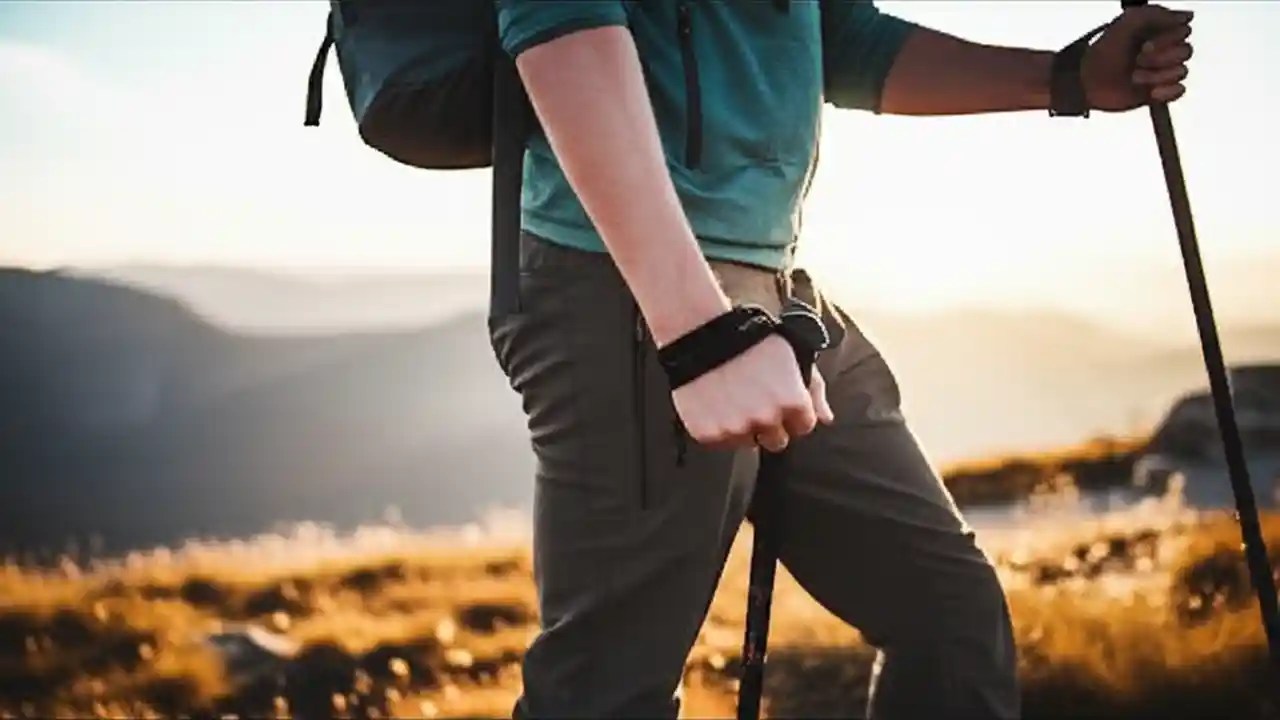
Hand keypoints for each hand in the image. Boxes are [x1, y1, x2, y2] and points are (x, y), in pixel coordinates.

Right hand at [671, 334, 834, 452]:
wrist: (700, 332)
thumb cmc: (749, 339)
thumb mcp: (792, 355)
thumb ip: (814, 390)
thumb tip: (827, 419)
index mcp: (793, 402)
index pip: (803, 427)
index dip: (793, 413)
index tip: (778, 399)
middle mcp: (767, 419)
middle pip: (777, 441)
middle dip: (770, 425)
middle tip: (753, 399)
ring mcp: (737, 429)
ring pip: (747, 442)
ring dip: (743, 427)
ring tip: (732, 397)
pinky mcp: (709, 434)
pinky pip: (720, 442)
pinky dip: (718, 428)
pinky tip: (715, 403)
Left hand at [1083, 5, 1193, 111]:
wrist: (1087, 81)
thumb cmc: (1104, 51)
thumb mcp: (1127, 23)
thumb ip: (1156, 14)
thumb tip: (1187, 16)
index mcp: (1159, 32)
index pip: (1184, 31)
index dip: (1168, 38)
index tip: (1145, 43)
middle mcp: (1164, 51)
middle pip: (1186, 51)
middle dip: (1161, 57)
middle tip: (1137, 60)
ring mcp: (1162, 72)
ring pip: (1181, 71)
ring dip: (1157, 75)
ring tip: (1135, 77)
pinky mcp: (1159, 92)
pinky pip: (1179, 90)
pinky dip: (1167, 91)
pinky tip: (1151, 91)